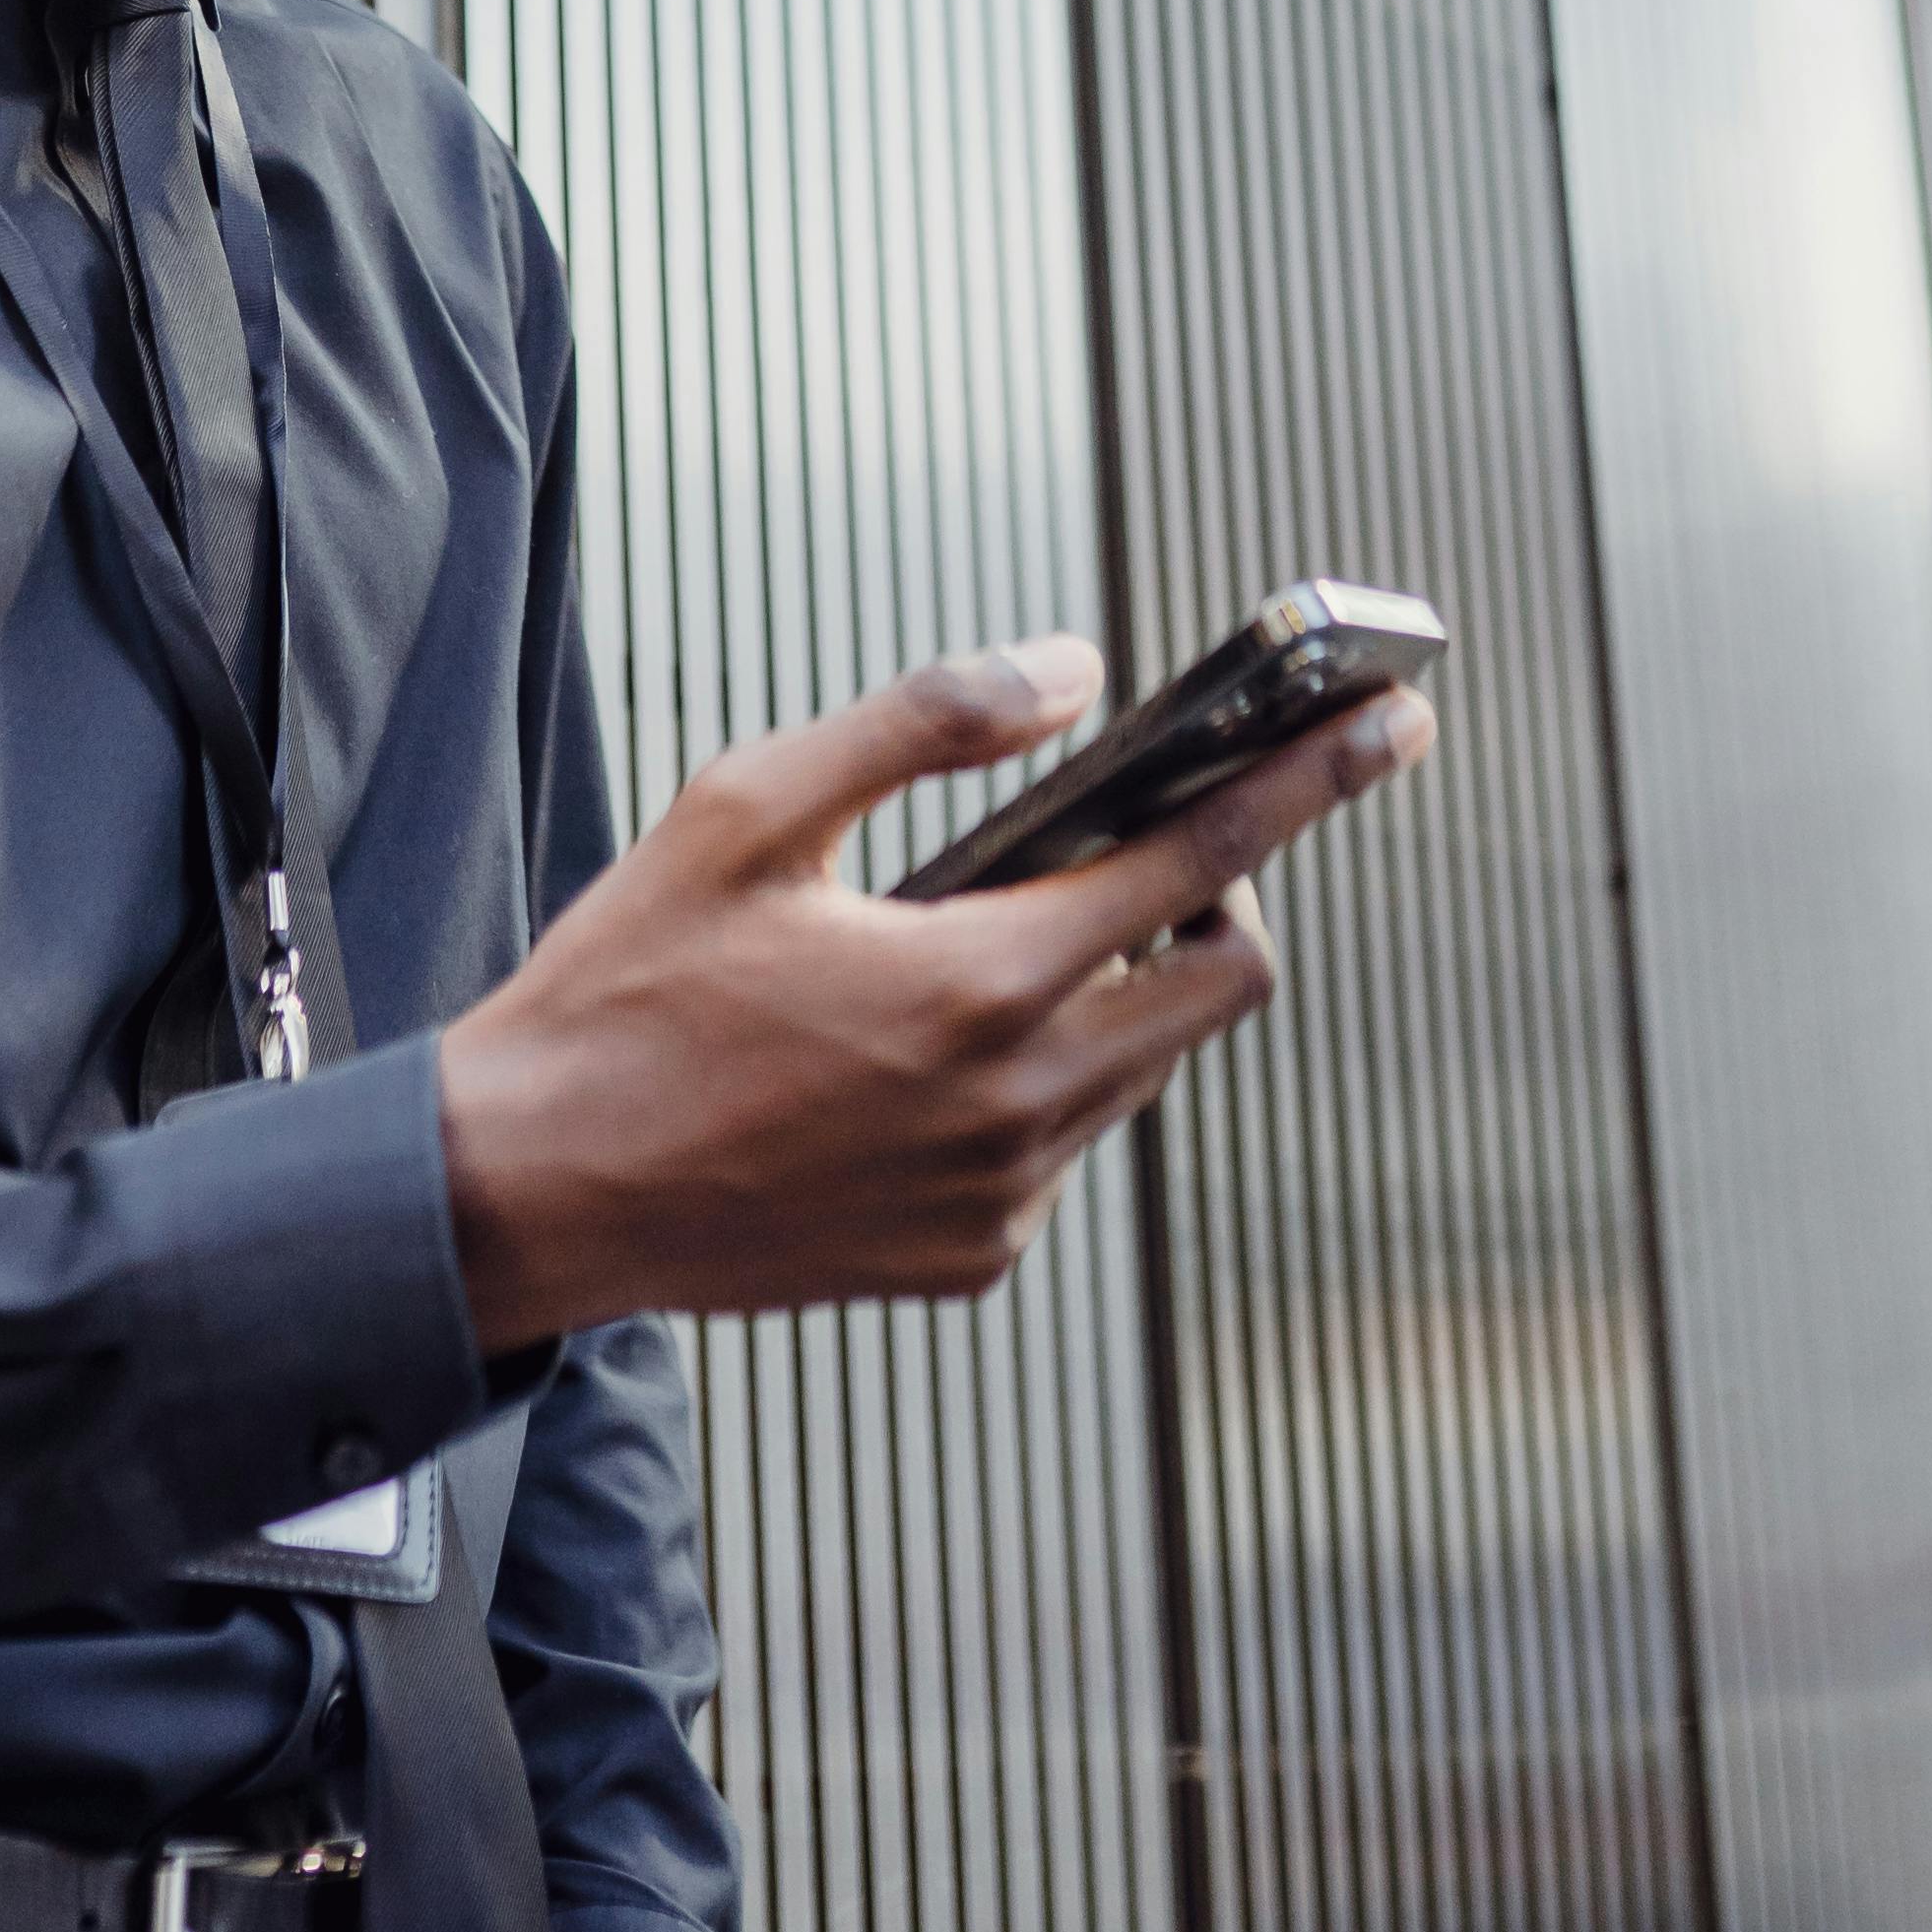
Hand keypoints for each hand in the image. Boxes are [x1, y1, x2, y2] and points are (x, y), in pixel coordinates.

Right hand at [438, 636, 1433, 1352]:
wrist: (534, 1187)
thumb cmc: (628, 985)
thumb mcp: (753, 805)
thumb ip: (924, 722)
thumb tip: (1067, 672)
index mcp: (979, 980)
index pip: (1208, 855)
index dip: (1316, 776)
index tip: (1398, 719)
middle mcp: (1019, 1102)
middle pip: (1229, 979)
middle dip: (1227, 893)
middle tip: (1156, 840)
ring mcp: (1003, 1196)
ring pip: (1145, 1062)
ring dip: (1121, 982)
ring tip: (997, 934)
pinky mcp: (969, 1259)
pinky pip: (1065, 1143)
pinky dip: (1042, 1073)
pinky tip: (922, 1045)